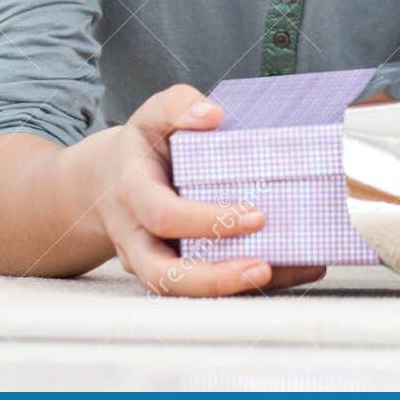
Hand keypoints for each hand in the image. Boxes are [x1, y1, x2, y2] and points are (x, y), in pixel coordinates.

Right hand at [66, 83, 324, 296]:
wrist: (108, 183)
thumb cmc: (142, 148)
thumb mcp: (152, 116)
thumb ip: (178, 106)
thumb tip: (212, 114)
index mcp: (134, 195)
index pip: (165, 216)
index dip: (207, 221)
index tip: (255, 216)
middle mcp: (137, 238)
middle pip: (164, 275)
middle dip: (215, 278)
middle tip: (263, 267)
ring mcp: (151, 262)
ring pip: (183, 293)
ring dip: (234, 289)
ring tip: (283, 273)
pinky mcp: (173, 274)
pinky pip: (204, 290)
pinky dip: (246, 286)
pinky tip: (292, 270)